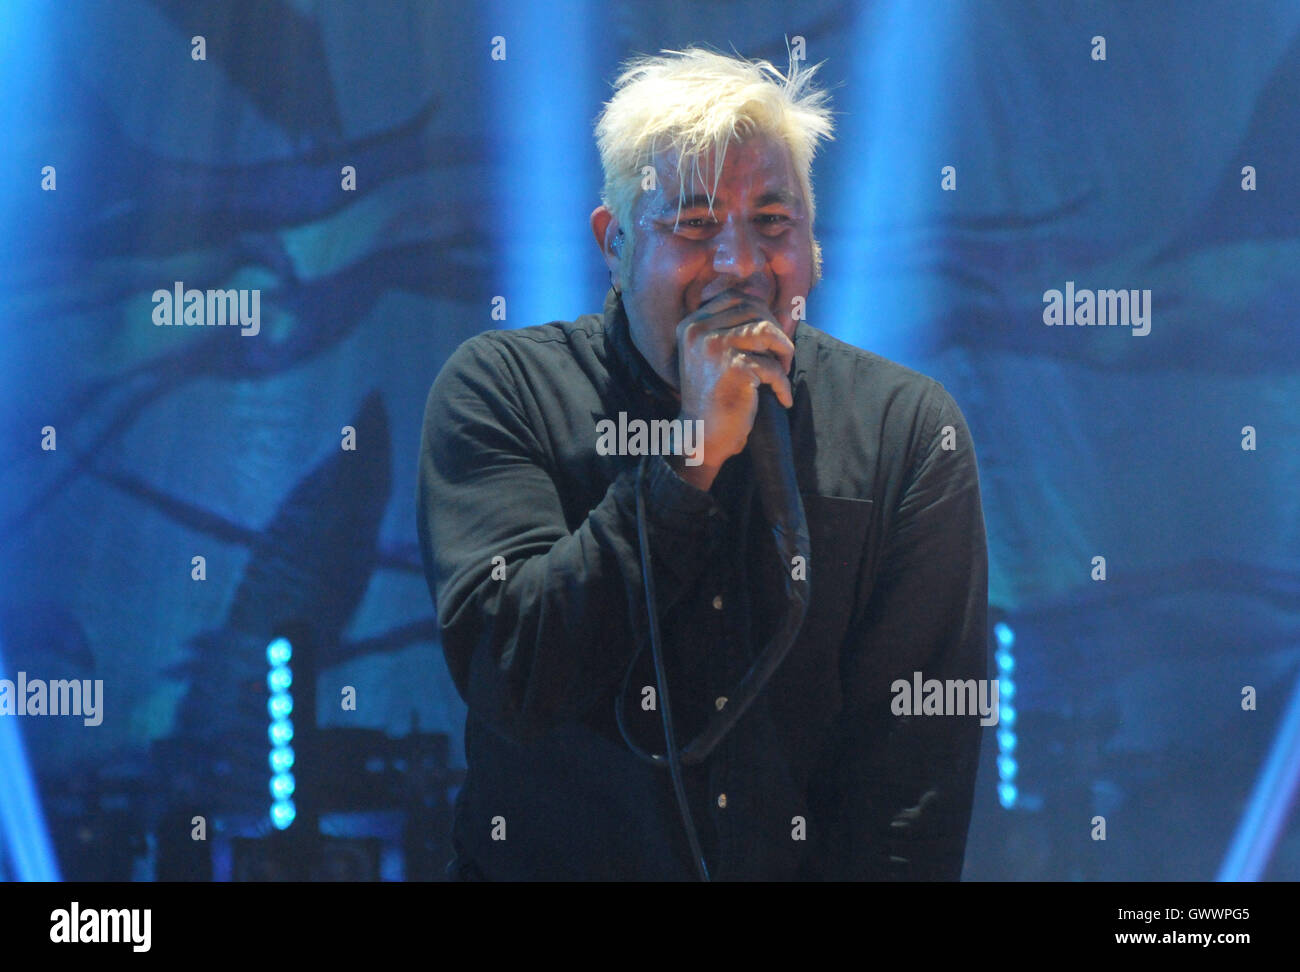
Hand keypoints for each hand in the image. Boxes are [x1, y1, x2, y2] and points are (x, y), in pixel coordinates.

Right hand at [668, 289, 794, 490]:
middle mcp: (699, 331)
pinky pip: (773, 366)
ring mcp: (716, 347)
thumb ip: (730, 328)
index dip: (762, 312)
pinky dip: (783, 384)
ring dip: (784, 352)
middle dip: (776, 332)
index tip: (771, 338)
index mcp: (691, 324)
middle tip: (781, 358)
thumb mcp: (711, 355)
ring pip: (767, 331)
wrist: (700, 436)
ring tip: (783, 372)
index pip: (735, 297)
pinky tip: (782, 398)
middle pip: (754, 310)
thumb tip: (771, 309)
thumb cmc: (712, 397)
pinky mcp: (735, 368)